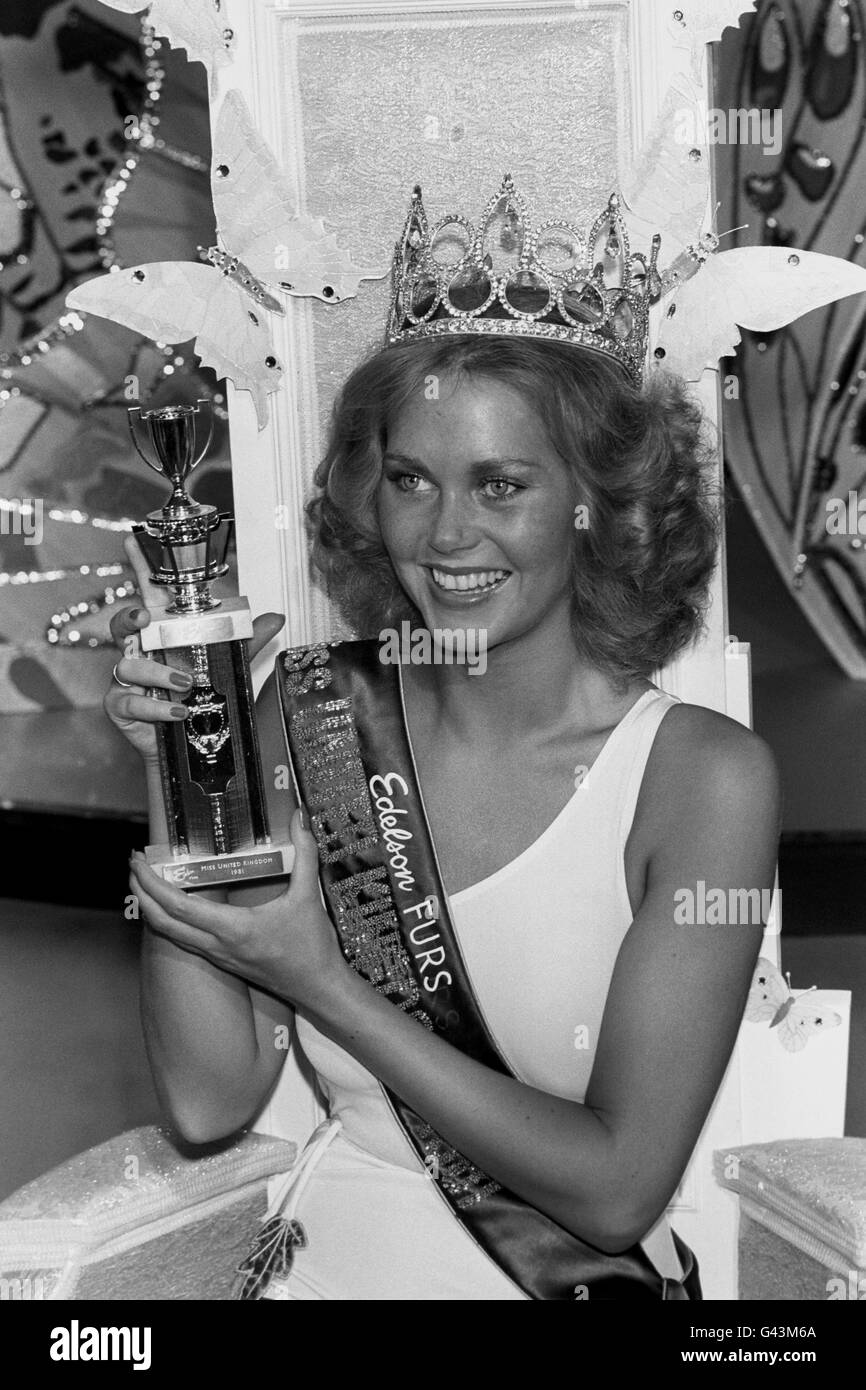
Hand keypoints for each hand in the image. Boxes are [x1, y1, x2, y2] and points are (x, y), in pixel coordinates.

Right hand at [106, 534, 284, 761]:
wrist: (190, 748)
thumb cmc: (203, 700)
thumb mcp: (230, 668)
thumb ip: (248, 643)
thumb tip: (277, 617)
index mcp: (163, 635)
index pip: (150, 596)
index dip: (141, 568)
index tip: (133, 540)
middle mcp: (141, 651)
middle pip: (123, 624)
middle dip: (129, 617)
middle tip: (144, 618)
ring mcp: (127, 679)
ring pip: (128, 664)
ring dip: (158, 673)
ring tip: (186, 684)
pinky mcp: (120, 706)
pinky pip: (129, 700)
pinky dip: (156, 708)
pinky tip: (179, 712)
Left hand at [129, 806, 349, 1010]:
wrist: (318, 988)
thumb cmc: (313, 946)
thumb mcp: (310, 896)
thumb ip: (304, 854)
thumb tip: (299, 817)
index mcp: (234, 928)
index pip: (178, 906)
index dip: (151, 884)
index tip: (138, 862)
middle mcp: (218, 946)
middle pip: (162, 922)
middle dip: (140, 893)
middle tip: (133, 866)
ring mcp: (217, 957)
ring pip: (169, 935)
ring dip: (150, 908)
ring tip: (143, 882)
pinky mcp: (222, 962)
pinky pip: (183, 941)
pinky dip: (167, 922)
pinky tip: (170, 907)